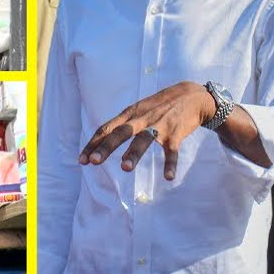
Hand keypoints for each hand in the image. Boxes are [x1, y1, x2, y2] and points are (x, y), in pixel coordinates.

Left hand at [79, 81, 214, 180]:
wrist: (191, 95)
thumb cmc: (159, 105)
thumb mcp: (138, 109)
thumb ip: (122, 124)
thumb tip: (100, 140)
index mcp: (130, 114)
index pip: (106, 129)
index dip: (94, 144)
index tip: (82, 160)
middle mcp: (142, 119)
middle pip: (121, 133)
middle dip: (107, 147)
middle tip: (95, 162)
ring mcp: (159, 126)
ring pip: (144, 139)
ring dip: (134, 153)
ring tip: (125, 168)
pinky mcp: (176, 133)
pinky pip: (172, 151)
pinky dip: (171, 164)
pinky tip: (168, 177)